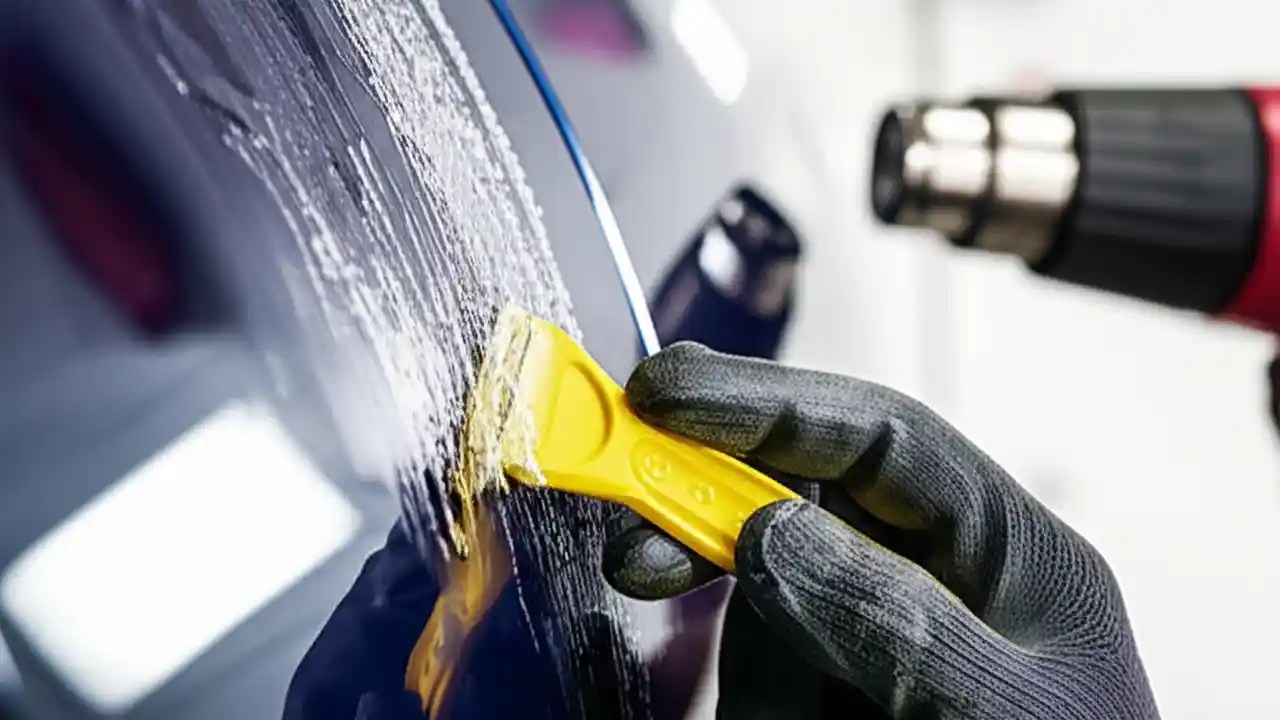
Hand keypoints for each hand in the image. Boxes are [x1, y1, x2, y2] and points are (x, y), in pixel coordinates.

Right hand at [604, 343, 1159, 718]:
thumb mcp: (998, 710)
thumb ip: (895, 620)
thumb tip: (772, 531)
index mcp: (1011, 556)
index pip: (883, 438)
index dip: (770, 403)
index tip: (665, 395)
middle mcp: (939, 585)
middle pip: (812, 497)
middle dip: (716, 502)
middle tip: (633, 520)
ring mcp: (881, 647)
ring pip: (771, 589)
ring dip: (731, 621)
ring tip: (729, 662)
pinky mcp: (836, 699)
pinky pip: (766, 668)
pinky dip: (755, 697)